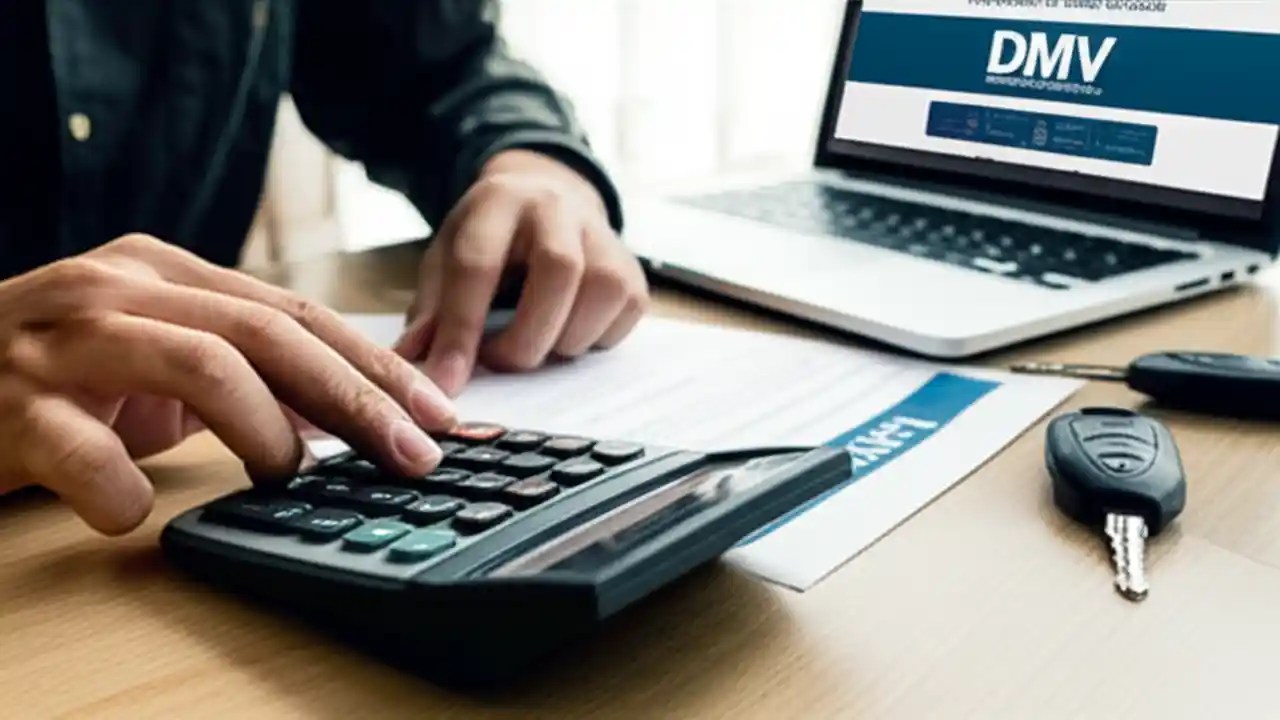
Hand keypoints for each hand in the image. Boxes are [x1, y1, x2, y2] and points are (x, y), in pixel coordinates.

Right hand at [0, 235, 455, 534]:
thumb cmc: (58, 374)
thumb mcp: (158, 354)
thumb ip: (246, 366)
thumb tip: (356, 410)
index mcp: (164, 271)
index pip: (296, 313)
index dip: (377, 366)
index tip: (441, 415)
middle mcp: (120, 289)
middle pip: (268, 333)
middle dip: (356, 399)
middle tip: (412, 455)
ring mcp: (63, 343)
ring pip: (201, 366)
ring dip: (265, 431)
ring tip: (287, 477)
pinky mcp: (10, 407)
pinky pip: (83, 453)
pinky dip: (125, 491)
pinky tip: (138, 512)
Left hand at [395, 150, 648, 395]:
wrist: (548, 199)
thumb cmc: (490, 239)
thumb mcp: (448, 257)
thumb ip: (431, 310)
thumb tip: (416, 365)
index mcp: (499, 199)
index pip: (478, 264)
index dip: (461, 329)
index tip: (447, 381)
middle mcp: (558, 207)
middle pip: (558, 270)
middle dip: (525, 335)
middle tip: (501, 362)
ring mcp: (603, 236)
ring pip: (599, 295)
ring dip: (562, 340)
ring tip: (535, 342)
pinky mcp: (633, 271)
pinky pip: (622, 318)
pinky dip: (592, 340)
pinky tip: (566, 331)